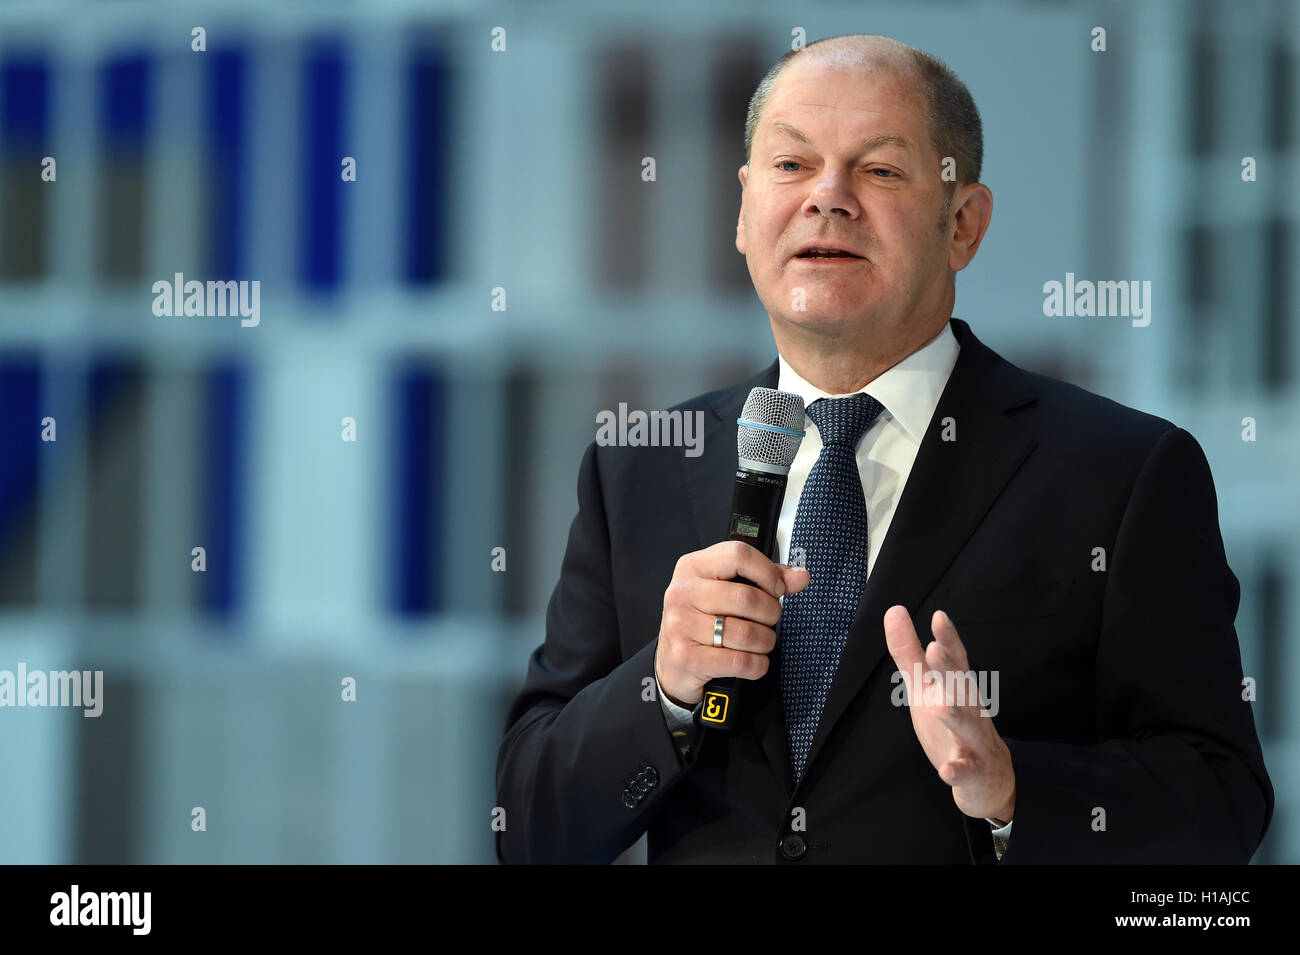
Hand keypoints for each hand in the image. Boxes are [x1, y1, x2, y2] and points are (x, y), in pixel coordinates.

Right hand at [654, 540, 810, 706]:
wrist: (672, 662)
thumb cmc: (702, 619)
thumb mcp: (724, 589)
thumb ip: (764, 578)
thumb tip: (800, 576)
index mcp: (692, 567)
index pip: (738, 555)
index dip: (767, 572)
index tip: (776, 588)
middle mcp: (682, 593)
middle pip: (747, 598)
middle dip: (771, 613)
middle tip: (769, 619)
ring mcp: (681, 625)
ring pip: (747, 633)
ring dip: (765, 641)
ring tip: (762, 641)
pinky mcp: (687, 657)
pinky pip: (741, 662)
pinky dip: (757, 664)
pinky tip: (754, 661)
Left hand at [883, 606, 1014, 822]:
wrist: (989, 780)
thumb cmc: (952, 724)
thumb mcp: (926, 687)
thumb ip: (910, 652)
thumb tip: (894, 610)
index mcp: (959, 689)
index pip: (956, 661)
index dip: (949, 640)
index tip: (938, 616)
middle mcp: (971, 710)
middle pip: (962, 688)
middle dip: (950, 670)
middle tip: (935, 649)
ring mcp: (975, 742)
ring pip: (968, 727)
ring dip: (955, 716)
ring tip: (940, 705)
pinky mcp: (975, 772)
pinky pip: (968, 772)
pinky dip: (958, 771)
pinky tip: (947, 770)